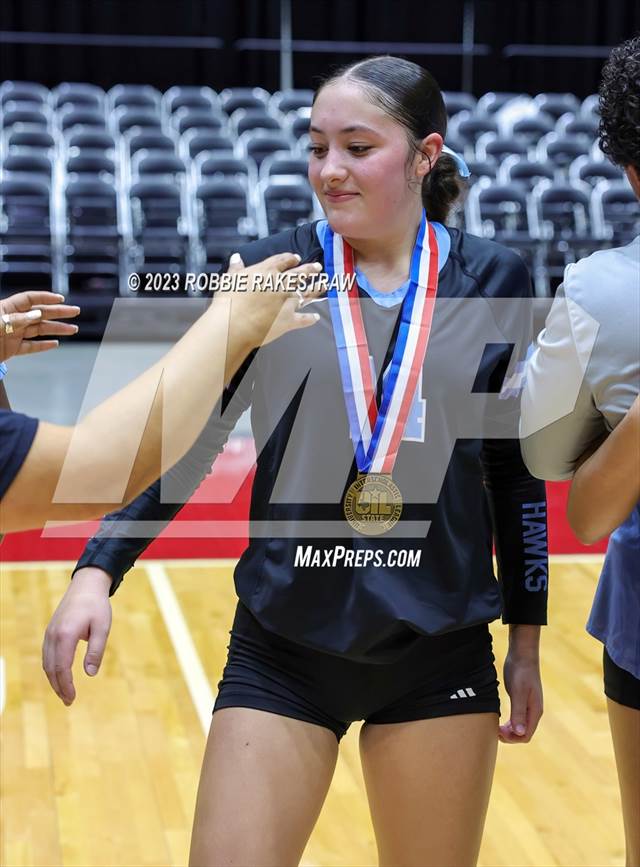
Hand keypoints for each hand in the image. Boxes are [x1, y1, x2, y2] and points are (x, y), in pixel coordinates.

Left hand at [0, 291, 79, 361]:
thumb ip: (16, 319)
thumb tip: (36, 314)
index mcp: (5, 308)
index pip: (29, 299)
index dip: (45, 298)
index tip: (61, 299)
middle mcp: (11, 320)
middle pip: (39, 314)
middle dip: (58, 312)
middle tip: (74, 311)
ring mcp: (12, 334)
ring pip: (39, 330)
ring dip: (57, 329)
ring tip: (72, 329)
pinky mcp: (11, 349)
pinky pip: (31, 347)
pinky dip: (43, 346)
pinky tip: (55, 343)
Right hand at [42, 567, 111, 705]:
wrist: (86, 585)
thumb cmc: (97, 606)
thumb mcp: (102, 628)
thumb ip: (96, 651)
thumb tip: (90, 674)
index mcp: (66, 635)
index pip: (61, 668)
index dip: (66, 685)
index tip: (72, 698)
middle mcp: (53, 635)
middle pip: (51, 668)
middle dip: (59, 687)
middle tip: (69, 701)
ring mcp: (49, 633)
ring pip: (46, 662)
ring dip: (53, 679)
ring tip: (64, 693)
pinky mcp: (50, 631)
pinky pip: (47, 654)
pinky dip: (51, 668)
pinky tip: (59, 676)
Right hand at [227, 252, 324, 345]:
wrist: (234, 324)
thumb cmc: (229, 302)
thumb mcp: (230, 279)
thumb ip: (236, 268)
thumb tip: (236, 258)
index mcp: (266, 271)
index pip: (282, 261)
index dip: (290, 259)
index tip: (296, 258)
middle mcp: (281, 284)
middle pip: (300, 274)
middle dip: (310, 269)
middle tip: (317, 267)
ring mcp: (287, 302)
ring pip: (307, 292)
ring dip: (317, 287)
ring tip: (325, 282)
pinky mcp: (289, 319)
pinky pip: (304, 319)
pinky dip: (310, 318)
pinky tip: (316, 317)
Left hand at [499, 626, 542, 743]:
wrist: (522, 655)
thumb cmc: (520, 672)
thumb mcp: (518, 692)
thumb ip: (519, 712)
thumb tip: (519, 733)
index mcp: (535, 711)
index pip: (525, 735)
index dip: (512, 738)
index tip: (498, 732)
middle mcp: (533, 711)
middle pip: (523, 733)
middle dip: (509, 736)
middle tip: (494, 730)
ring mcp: (528, 706)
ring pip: (520, 727)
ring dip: (509, 731)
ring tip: (496, 727)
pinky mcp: (522, 700)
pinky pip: (517, 718)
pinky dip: (509, 723)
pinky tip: (500, 719)